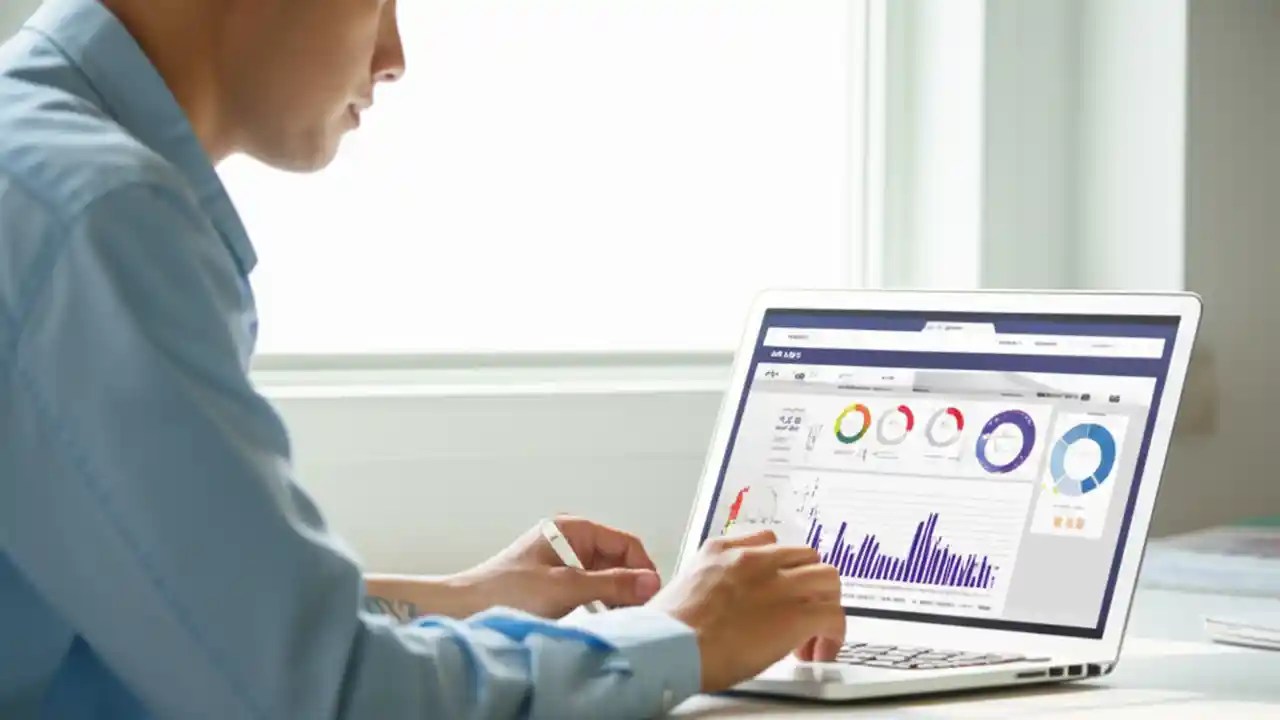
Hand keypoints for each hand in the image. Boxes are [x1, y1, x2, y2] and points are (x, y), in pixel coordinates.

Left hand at [453, 516, 662, 617]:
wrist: (465, 609)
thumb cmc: (504, 592)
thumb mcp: (566, 588)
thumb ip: (611, 584)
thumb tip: (649, 582)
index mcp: (572, 529)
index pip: (625, 542)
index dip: (642, 568)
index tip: (650, 594)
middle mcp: (569, 540)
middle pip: (617, 559)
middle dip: (629, 584)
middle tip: (637, 611)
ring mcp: (562, 560)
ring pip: (605, 576)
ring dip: (614, 596)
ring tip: (619, 617)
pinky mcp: (555, 581)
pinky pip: (590, 588)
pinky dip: (599, 602)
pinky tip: (600, 619)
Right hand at [648, 530, 845, 692]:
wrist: (668, 646)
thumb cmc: (665, 631)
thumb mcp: (681, 590)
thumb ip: (708, 586)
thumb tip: (719, 607)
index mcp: (722, 551)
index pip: (768, 542)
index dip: (779, 569)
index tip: (777, 588)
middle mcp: (754, 560)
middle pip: (805, 556)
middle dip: (807, 584)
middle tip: (798, 611)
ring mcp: (778, 583)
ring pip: (828, 578)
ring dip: (825, 604)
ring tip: (813, 633)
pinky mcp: (796, 614)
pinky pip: (833, 615)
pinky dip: (833, 634)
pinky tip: (819, 650)